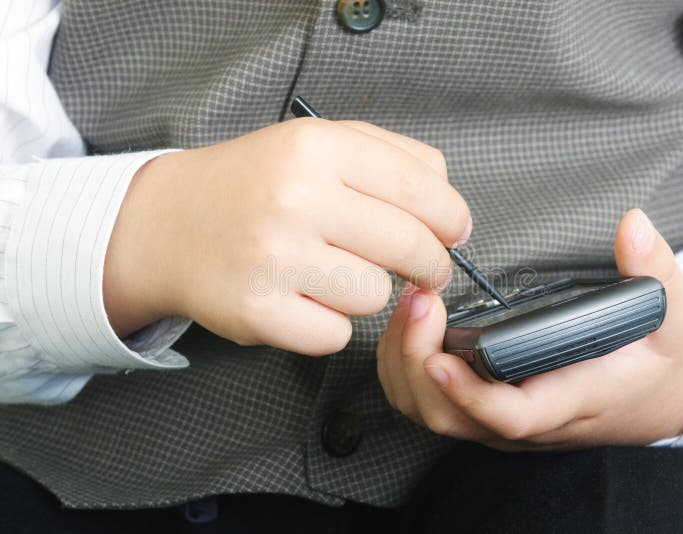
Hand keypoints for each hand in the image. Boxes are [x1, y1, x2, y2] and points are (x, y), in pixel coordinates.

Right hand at [103, 119, 470, 353]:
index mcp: (316, 147)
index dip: (452, 220)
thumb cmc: (256, 185)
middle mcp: (295, 198)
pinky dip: (330, 324)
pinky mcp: (258, 312)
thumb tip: (451, 208)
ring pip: (376, 296)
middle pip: (410, 247)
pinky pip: (337, 335)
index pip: (423, 189)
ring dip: (367, 291)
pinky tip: (304, 298)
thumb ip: (393, 157)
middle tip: (424, 268)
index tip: (454, 234)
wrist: (170, 224)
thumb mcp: (318, 143)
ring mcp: (273, 258)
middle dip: (430, 264)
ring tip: (332, 272)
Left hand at [376, 209, 682, 449]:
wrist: (644, 401)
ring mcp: (496, 421)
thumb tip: (633, 225)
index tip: (439, 356)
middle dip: (417, 362)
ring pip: (427, 412)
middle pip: (449, 417)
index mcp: (568, 401)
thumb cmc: (650, 359)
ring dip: (403, 363)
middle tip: (418, 299)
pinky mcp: (480, 412)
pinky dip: (403, 366)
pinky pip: (425, 401)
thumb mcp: (667, 313)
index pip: (510, 416)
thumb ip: (654, 270)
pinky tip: (408, 321)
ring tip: (409, 303)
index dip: (470, 394)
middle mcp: (524, 422)